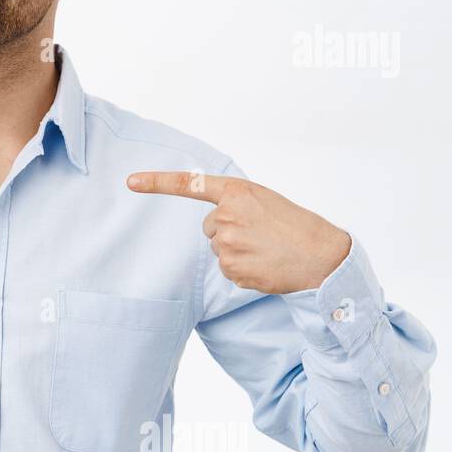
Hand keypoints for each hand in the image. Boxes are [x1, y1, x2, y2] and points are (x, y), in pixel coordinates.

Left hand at [125, 170, 351, 294]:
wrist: (320, 255)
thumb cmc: (295, 226)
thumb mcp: (264, 201)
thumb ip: (235, 205)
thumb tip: (213, 224)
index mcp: (237, 192)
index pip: (189, 184)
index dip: (157, 182)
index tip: (131, 182)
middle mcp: (227, 215)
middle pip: (209, 227)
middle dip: (230, 231)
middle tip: (260, 235)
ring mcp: (227, 243)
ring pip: (218, 249)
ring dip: (237, 252)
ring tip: (266, 250)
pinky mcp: (231, 268)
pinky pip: (227, 270)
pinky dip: (243, 270)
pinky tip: (264, 265)